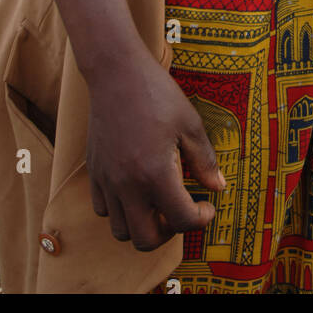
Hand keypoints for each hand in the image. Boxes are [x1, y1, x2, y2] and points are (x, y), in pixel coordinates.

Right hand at [85, 49, 225, 250]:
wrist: (116, 72)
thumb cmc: (157, 93)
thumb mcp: (190, 124)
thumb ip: (205, 161)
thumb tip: (218, 188)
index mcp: (156, 173)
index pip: (181, 220)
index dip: (201, 220)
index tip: (207, 206)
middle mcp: (127, 184)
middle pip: (146, 240)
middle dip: (170, 233)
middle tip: (182, 211)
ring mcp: (107, 180)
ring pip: (121, 230)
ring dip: (143, 226)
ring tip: (159, 204)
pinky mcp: (94, 172)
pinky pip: (103, 210)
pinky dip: (121, 211)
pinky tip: (136, 190)